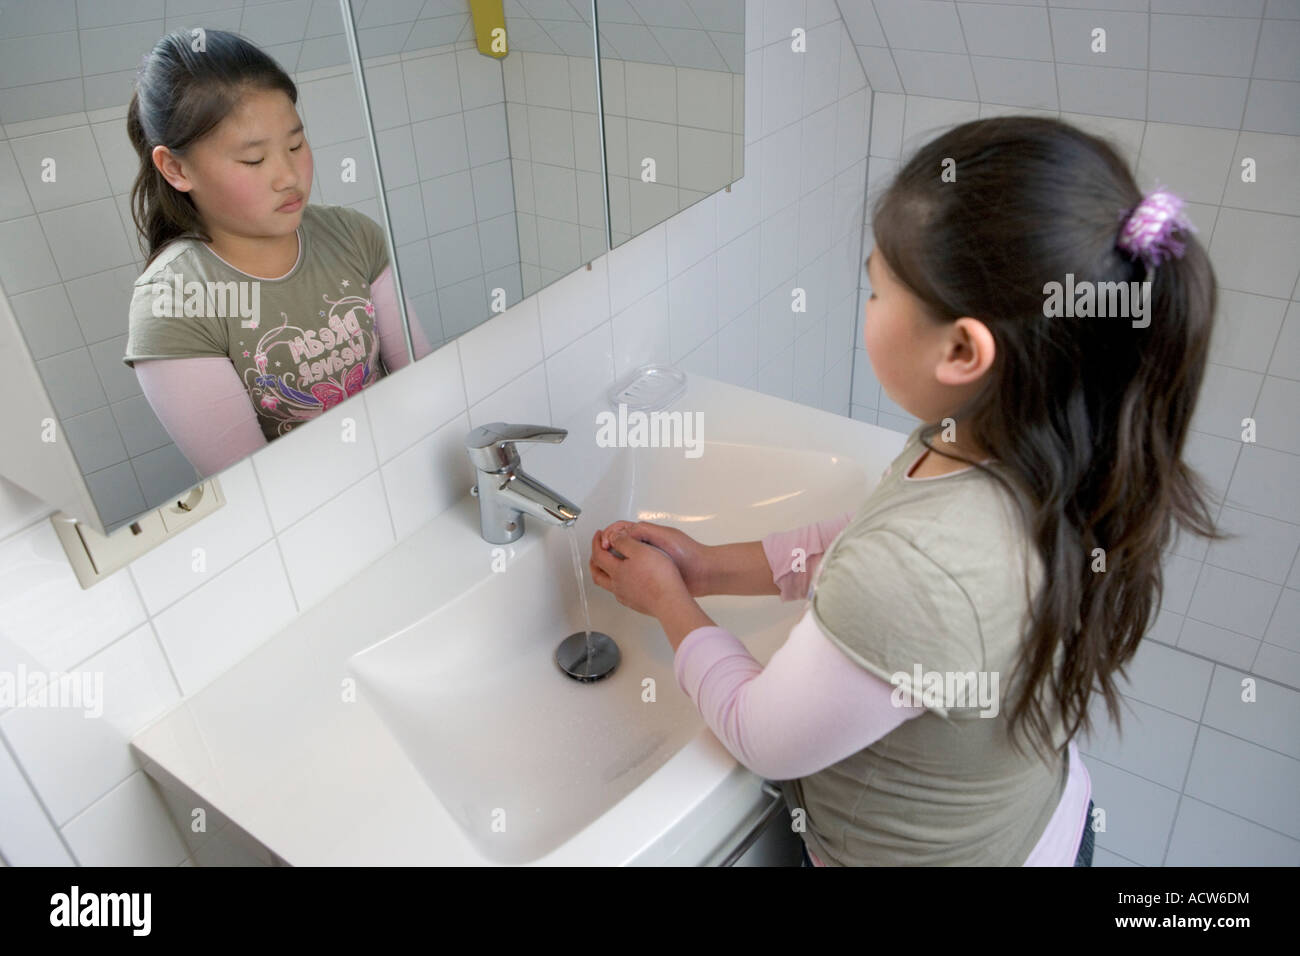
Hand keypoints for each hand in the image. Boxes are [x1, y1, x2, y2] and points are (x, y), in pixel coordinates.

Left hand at [589, 528, 690, 617]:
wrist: (670, 602)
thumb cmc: (659, 577)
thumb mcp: (641, 550)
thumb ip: (624, 542)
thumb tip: (612, 538)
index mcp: (617, 571)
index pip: (598, 555)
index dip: (596, 542)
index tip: (598, 535)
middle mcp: (617, 586)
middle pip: (597, 572)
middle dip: (594, 559)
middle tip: (597, 550)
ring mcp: (626, 596)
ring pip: (607, 585)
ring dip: (604, 573)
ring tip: (608, 565)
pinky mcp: (635, 603)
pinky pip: (620, 592)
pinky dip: (617, 583)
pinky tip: (625, 581)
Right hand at [597, 521, 712, 596]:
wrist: (703, 573)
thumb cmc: (689, 554)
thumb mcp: (665, 537)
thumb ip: (644, 532)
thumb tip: (622, 533)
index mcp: (647, 532)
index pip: (620, 528)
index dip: (610, 535)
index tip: (606, 545)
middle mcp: (645, 544)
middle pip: (618, 542)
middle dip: (606, 547)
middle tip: (601, 556)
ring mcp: (646, 558)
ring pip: (622, 557)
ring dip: (613, 560)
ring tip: (607, 567)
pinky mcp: (649, 572)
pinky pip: (630, 570)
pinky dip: (622, 571)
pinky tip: (620, 578)